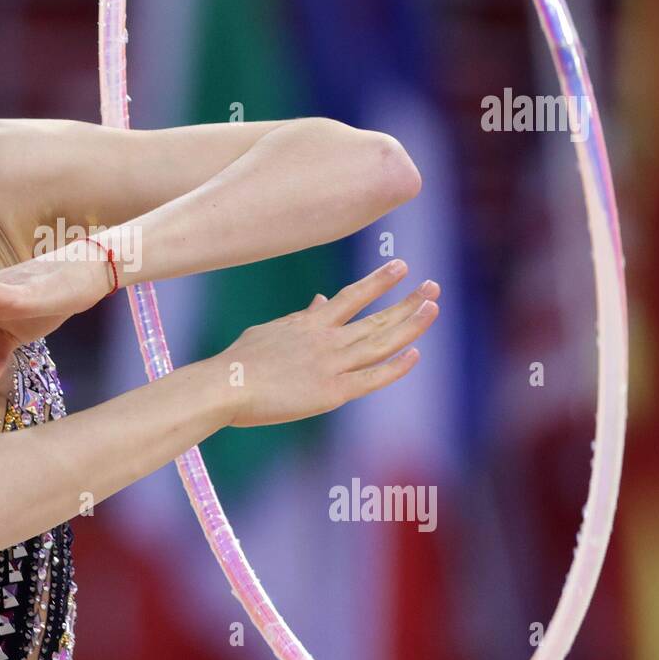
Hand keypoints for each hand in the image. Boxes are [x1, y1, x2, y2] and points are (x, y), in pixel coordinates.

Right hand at [221, 259, 439, 427]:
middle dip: (407, 302)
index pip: (352, 296)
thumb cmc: (239, 361)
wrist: (225, 385)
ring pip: (380, 342)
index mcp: (309, 323)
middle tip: (433, 286)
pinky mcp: (331, 392)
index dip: (379, 281)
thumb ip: (300, 317)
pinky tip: (414, 354)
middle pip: (376, 318)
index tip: (402, 267)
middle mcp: (326, 339)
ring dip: (409, 325)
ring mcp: (331, 364)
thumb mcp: (270, 331)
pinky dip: (394, 367)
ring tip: (432, 307)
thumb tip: (319, 301)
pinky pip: (371, 378)